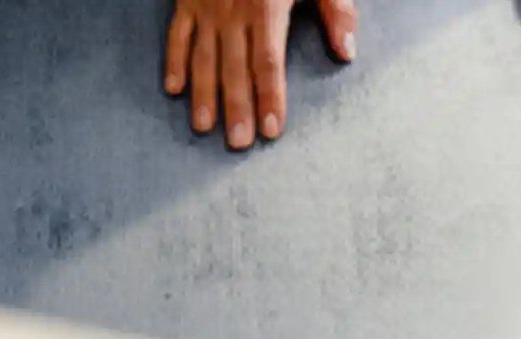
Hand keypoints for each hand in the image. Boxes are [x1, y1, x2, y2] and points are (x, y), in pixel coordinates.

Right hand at [165, 0, 357, 148]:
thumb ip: (336, 10)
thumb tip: (347, 52)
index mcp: (267, 7)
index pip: (268, 62)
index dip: (270, 96)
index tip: (271, 129)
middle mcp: (234, 13)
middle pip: (235, 68)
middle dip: (237, 107)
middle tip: (237, 143)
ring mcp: (206, 8)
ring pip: (204, 58)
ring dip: (204, 94)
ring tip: (204, 127)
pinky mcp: (186, 0)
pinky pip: (177, 35)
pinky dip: (174, 62)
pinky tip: (174, 90)